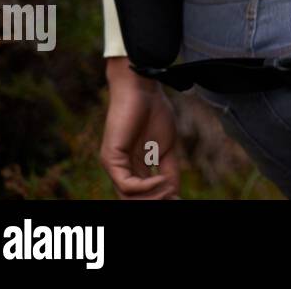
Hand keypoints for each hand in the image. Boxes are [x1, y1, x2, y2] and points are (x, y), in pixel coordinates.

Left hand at [100, 57, 180, 198]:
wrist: (142, 89)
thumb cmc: (154, 113)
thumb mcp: (167, 148)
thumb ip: (169, 171)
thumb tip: (175, 194)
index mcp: (134, 168)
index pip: (144, 194)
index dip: (162, 198)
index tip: (179, 199)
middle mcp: (121, 170)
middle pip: (136, 199)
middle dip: (157, 200)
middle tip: (175, 197)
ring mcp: (114, 166)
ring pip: (129, 197)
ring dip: (153, 196)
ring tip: (170, 189)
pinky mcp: (111, 159)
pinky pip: (126, 184)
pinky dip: (145, 187)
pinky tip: (161, 180)